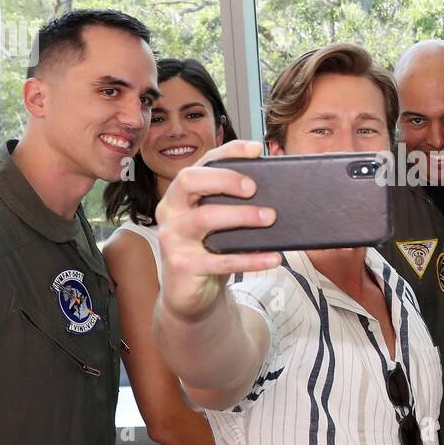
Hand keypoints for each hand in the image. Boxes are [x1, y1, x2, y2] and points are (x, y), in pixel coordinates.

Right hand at [154, 139, 281, 320]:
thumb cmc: (207, 250)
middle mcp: (171, 212)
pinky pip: (221, 260)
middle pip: (190, 180)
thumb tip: (273, 183)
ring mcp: (174, 239)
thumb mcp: (216, 222)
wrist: (188, 295)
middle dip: (225, 178)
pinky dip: (251, 259)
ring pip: (206, 218)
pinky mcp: (184, 266)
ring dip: (242, 216)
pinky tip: (273, 257)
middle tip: (254, 188)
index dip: (227, 152)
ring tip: (270, 217)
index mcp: (179, 195)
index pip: (200, 163)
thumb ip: (232, 203)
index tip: (256, 149)